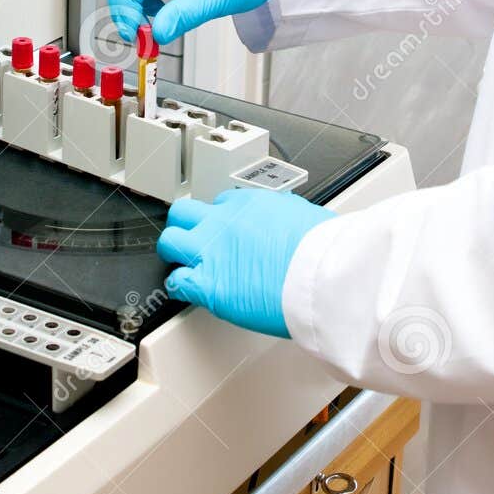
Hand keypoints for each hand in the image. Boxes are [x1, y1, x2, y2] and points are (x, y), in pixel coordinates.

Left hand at [157, 188, 335, 337]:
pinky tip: (186, 290)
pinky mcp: (208, 284)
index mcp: (249, 203)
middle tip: (192, 238)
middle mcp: (224, 222)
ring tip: (182, 263)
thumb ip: (287, 216)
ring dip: (175, 251)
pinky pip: (177, 282)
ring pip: (171, 242)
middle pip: (184, 212)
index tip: (225, 229)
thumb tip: (291, 221)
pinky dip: (179, 286)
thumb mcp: (305, 215)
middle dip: (186, 225)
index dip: (220, 219)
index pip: (221, 204)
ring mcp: (211, 252)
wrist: (322, 274)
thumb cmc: (323, 249)